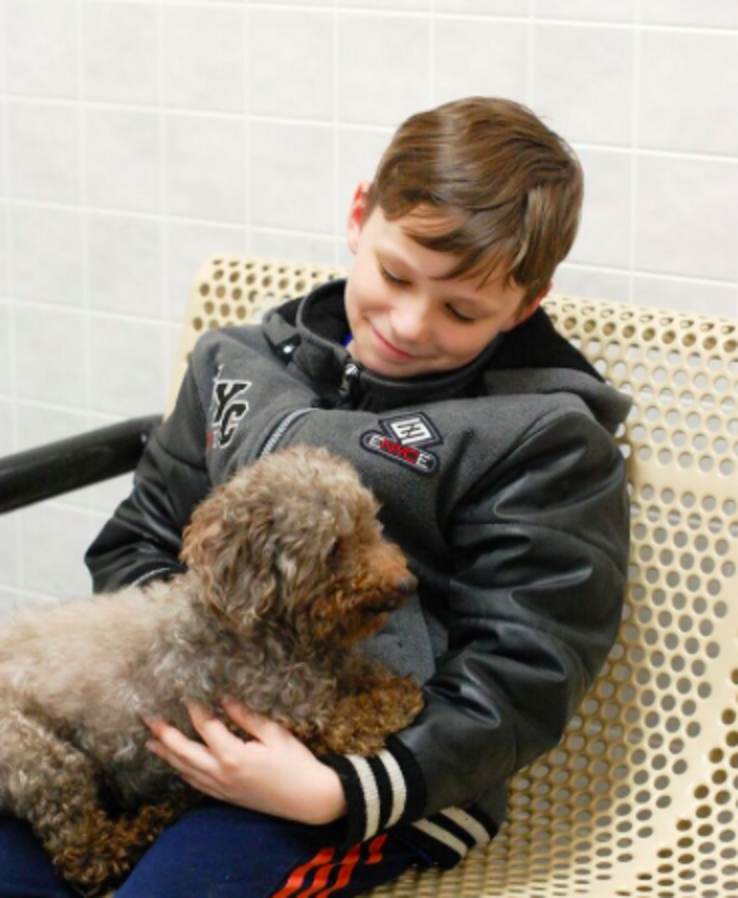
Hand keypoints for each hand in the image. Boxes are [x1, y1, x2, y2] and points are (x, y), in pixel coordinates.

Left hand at [144, 699, 346, 825]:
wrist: (309, 799)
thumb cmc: (296, 763)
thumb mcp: (275, 734)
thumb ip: (246, 716)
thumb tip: (223, 698)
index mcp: (233, 756)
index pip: (206, 727)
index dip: (194, 708)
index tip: (183, 692)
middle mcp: (221, 774)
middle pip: (184, 752)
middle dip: (165, 734)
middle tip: (148, 718)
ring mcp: (222, 788)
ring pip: (185, 770)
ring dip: (167, 755)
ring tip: (150, 741)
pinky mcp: (226, 797)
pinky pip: (196, 783)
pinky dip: (182, 771)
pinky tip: (176, 765)